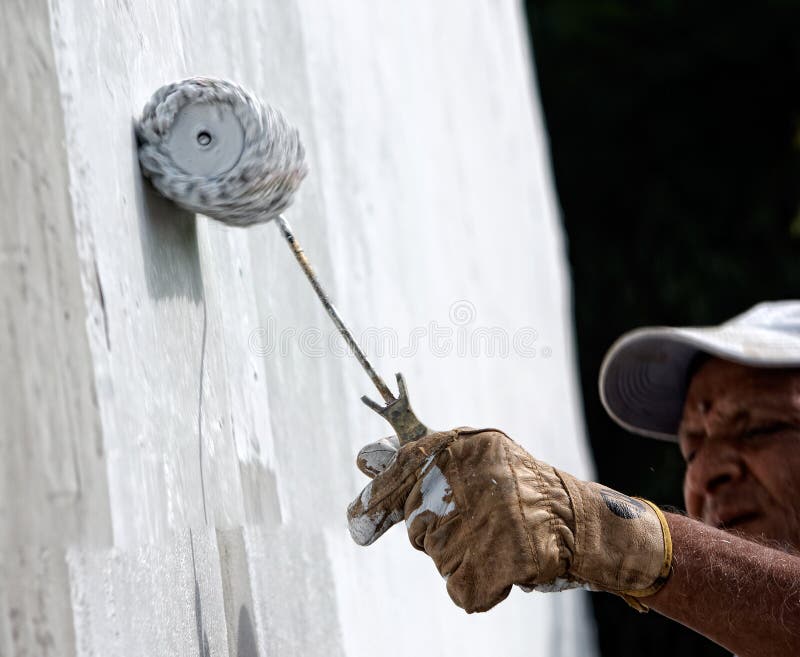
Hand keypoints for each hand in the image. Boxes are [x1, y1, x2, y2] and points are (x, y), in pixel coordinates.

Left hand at [347, 428, 671, 612]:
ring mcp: (484, 524)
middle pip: (418, 524)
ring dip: (461, 558)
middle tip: (473, 524)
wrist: (578, 521)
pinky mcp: (498, 564)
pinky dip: (477, 586)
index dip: (378, 495)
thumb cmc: (518, 485)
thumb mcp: (477, 454)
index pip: (404, 467)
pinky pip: (462, 589)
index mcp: (465, 448)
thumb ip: (423, 457)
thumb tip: (362, 457)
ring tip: (494, 540)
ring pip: (439, 559)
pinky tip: (501, 564)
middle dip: (436, 532)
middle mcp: (471, 482)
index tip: (356, 516)